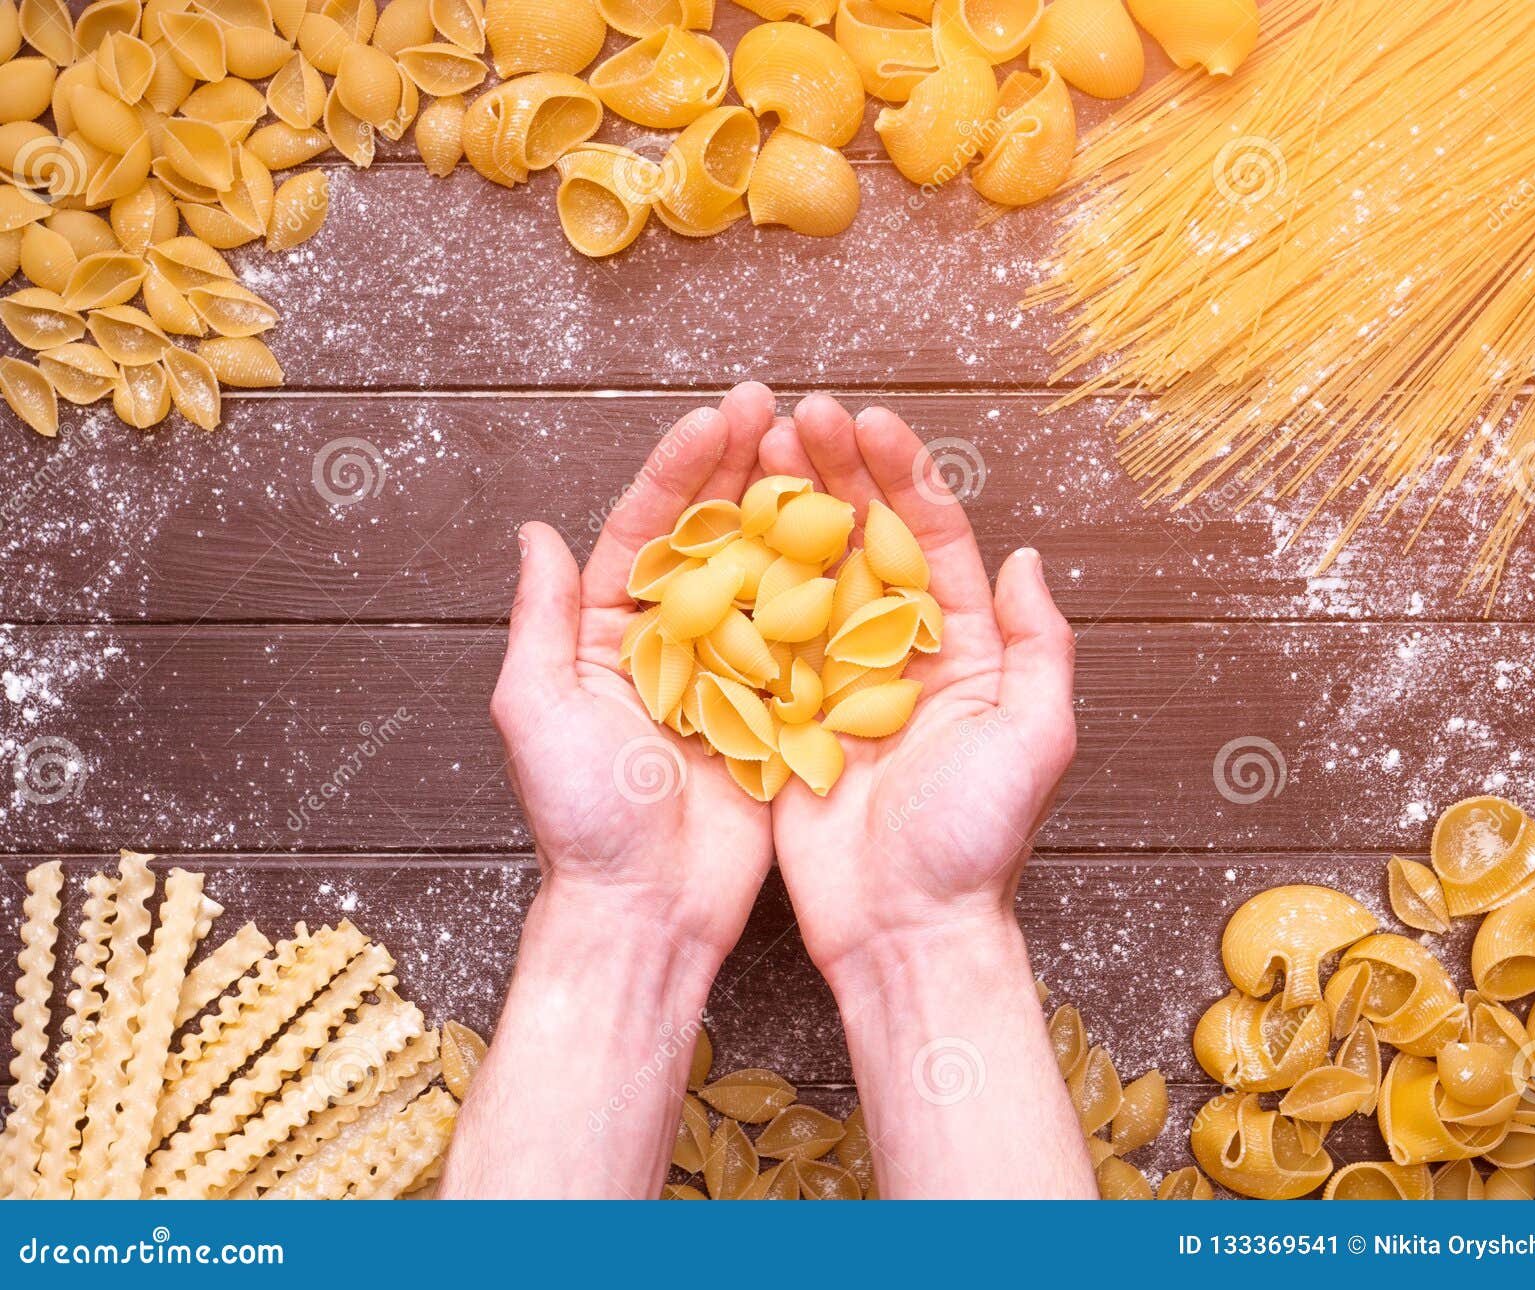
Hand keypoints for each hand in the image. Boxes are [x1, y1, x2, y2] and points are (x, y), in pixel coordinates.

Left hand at [489, 383, 778, 963]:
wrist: (649, 909)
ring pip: (764, 573)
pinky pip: (805, 636)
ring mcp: (728, 673)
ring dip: (789, 510)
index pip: (648, 529)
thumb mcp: (537, 709)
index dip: (682, 470)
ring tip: (820, 448)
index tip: (719, 417)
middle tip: (778, 406)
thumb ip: (541, 618)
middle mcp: (671, 641)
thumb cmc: (583, 818)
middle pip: (711, 536)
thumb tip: (535, 531)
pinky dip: (828, 586)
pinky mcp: (777, 708)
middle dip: (742, 468)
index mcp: (610, 632)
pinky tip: (857, 535)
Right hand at [761, 395, 1076, 975]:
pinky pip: (763, 637)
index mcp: (961, 649)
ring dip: (784, 510)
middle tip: (799, 414)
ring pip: (808, 576)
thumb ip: (1038, 646)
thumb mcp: (1034, 739)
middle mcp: (898, 653)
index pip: (932, 540)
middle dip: (836, 473)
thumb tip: (1027, 559)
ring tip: (754, 448)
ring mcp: (838, 681)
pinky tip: (717, 532)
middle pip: (866, 543)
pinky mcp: (787, 714)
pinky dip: (743, 585)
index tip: (867, 422)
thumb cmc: (977, 842)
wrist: (904, 929)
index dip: (902, 477)